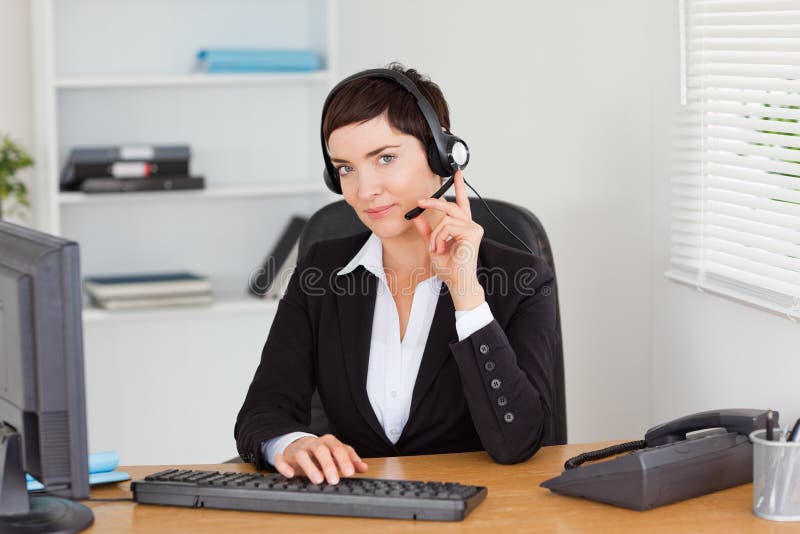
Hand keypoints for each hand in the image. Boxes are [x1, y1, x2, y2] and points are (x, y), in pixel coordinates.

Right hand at [273, 434, 367, 483]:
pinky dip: (284, 466)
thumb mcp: (336, 454)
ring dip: (310, 467)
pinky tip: (290, 474)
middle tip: (335, 480)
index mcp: (327, 442)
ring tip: (318, 480)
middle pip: (321, 450)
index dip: (344, 460)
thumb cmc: (320, 452)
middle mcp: (313, 444)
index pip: (338, 448)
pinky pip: (281, 460)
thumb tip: (364, 468)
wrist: (298, 445)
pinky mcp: (285, 457)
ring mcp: (298, 450)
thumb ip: (350, 459)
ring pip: (302, 455)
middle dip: (328, 465)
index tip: (350, 473)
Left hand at [411, 170, 484, 307]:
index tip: (457, 174)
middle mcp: (470, 225)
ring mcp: (473, 228)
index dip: (459, 187)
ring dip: (435, 234)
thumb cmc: (449, 267)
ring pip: (446, 218)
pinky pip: (448, 225)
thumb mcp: (432, 244)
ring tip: (436, 247)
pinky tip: (442, 248)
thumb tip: (417, 217)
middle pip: (450, 205)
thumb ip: (426, 230)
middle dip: (433, 202)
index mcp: (462, 226)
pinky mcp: (473, 232)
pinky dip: (440, 237)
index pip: (461, 203)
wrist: (456, 281)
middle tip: (420, 202)